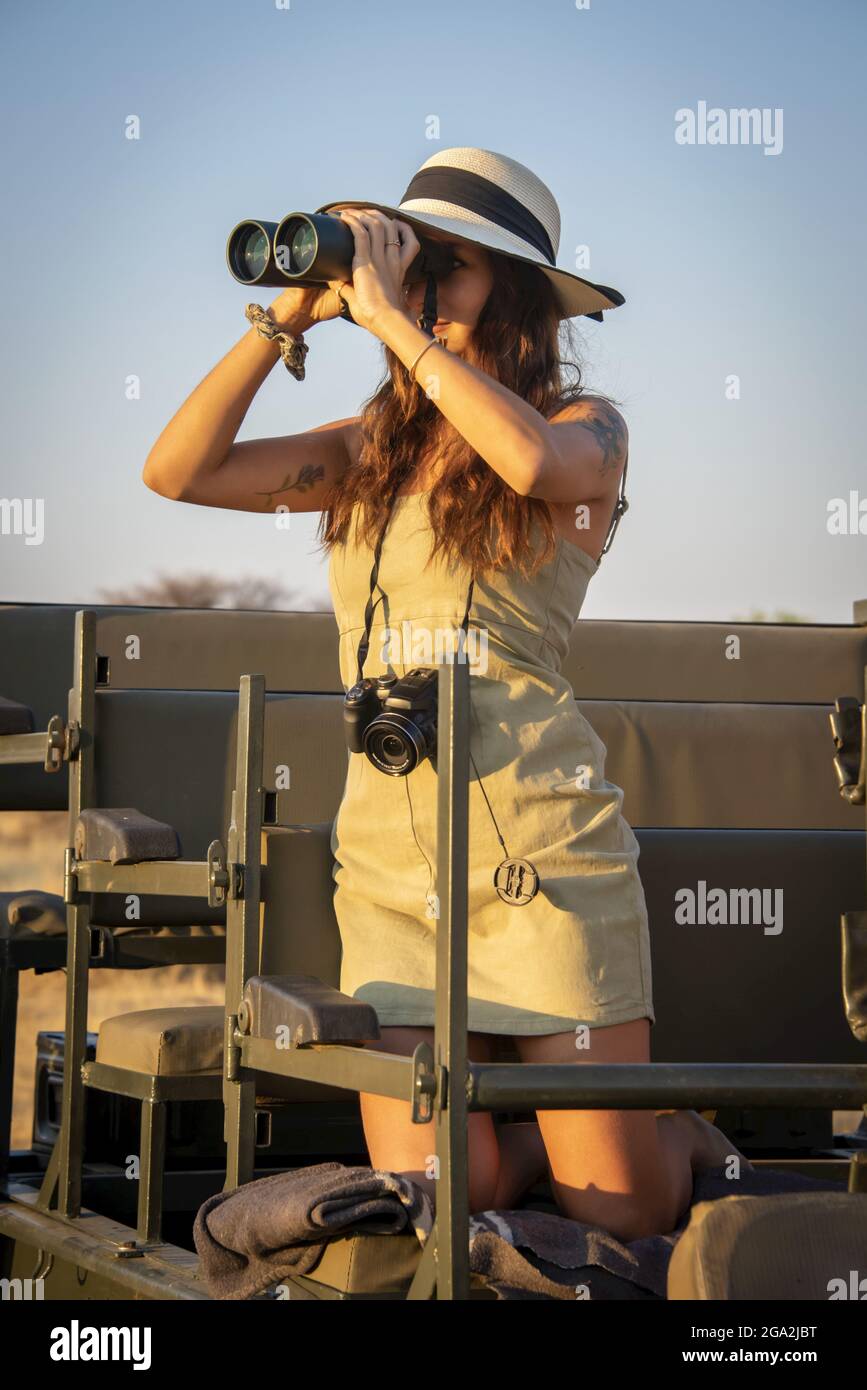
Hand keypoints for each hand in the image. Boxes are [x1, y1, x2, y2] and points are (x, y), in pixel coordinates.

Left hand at [327, 209, 420, 337]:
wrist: (385, 321)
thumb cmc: (380, 317)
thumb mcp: (372, 300)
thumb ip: (352, 290)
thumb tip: (334, 283)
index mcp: (399, 270)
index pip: (410, 244)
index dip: (403, 230)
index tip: (394, 224)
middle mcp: (393, 260)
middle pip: (391, 227)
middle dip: (379, 216)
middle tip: (366, 214)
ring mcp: (381, 259)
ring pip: (376, 225)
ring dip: (364, 215)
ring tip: (353, 213)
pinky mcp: (366, 262)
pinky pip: (361, 234)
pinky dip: (352, 222)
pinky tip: (345, 217)